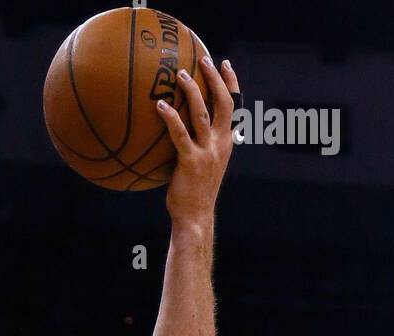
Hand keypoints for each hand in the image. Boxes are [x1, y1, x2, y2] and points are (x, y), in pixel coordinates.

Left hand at [161, 56, 238, 229]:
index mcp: (226, 143)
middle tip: (203, 59)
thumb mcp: (204, 166)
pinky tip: (159, 106)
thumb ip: (201, 146)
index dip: (231, 84)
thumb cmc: (195, 193)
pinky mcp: (190, 162)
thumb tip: (183, 131)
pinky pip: (180, 134)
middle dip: (214, 78)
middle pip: (223, 103)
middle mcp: (220, 144)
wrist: (195, 218)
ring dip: (192, 91)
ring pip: (202, 113)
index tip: (225, 64)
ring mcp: (206, 153)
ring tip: (180, 74)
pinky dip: (170, 118)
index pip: (234, 107)